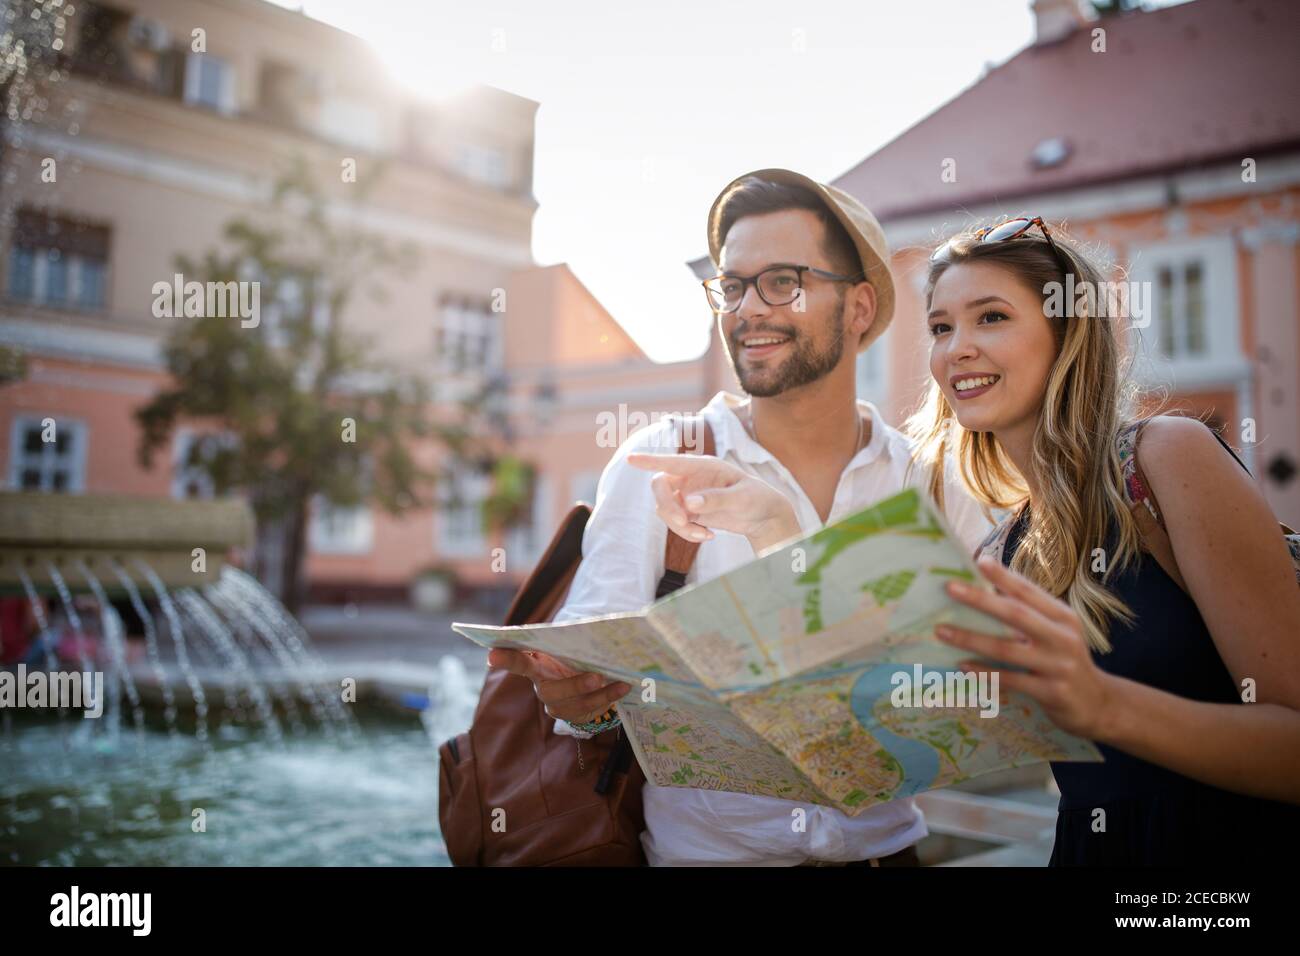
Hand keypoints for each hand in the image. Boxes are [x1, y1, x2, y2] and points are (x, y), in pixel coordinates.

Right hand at [486, 647, 631, 723]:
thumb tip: (592, 622)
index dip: (505, 658)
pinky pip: (591, 709)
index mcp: (536, 664)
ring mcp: (557, 705)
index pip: (518, 661)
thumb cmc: (571, 657)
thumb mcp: (567, 646)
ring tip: (616, 682)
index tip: (492, 654)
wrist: (582, 685)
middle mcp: (542, 686)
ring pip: (575, 704)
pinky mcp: (573, 716)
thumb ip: (568, 638)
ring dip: (598, 694)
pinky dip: (609, 696)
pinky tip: (624, 686)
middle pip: (552, 691)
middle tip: (596, 677)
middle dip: (574, 686)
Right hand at [626, 452, 800, 553]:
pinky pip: (675, 523)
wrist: (763, 517)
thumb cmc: (756, 499)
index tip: (631, 459)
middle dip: (667, 506)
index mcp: (704, 466)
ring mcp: (687, 495)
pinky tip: (707, 536)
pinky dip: (687, 533)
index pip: (672, 462)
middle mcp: (691, 478)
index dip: (650, 460)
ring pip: (664, 508)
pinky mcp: (689, 512)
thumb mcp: (741, 498)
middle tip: (683, 523)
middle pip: (660, 486)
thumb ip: (716, 499)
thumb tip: (688, 502)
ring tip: (703, 535)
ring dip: (678, 525)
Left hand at [934, 556, 1120, 740]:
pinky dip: (984, 673)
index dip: (1004, 577)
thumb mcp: (1058, 633)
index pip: (1030, 592)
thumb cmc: (1066, 661)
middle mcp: (1062, 637)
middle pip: (1016, 614)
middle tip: (950, 588)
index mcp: (1063, 617)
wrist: (1099, 705)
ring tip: (942, 631)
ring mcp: (1057, 665)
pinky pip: (1010, 680)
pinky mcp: (1051, 692)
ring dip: (971, 639)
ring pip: (1006, 649)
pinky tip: (962, 666)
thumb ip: (1031, 615)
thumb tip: (987, 594)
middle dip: (980, 600)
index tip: (979, 561)